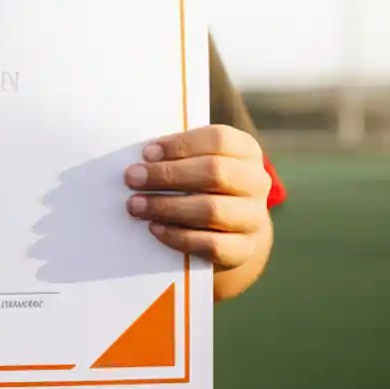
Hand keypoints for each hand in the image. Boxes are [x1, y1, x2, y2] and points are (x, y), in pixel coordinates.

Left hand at [123, 125, 271, 270]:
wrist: (230, 230)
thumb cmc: (202, 186)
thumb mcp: (195, 163)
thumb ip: (176, 157)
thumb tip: (141, 161)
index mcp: (246, 151)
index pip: (218, 140)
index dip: (180, 145)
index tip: (147, 153)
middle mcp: (256, 181)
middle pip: (214, 172)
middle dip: (167, 175)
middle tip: (133, 178)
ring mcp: (254, 216)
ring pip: (211, 209)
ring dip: (167, 206)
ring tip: (136, 205)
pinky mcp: (245, 249)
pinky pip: (211, 244)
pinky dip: (179, 236)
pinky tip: (155, 228)